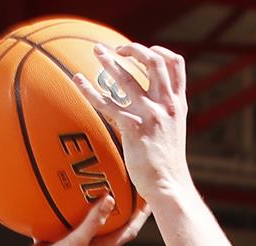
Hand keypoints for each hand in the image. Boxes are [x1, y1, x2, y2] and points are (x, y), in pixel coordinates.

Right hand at [1, 192, 148, 245]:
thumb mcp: (75, 245)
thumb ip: (91, 223)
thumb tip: (110, 200)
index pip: (127, 230)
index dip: (140, 215)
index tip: (149, 197)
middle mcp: (88, 245)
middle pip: (111, 223)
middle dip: (121, 205)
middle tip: (124, 183)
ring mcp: (71, 243)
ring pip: (86, 220)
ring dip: (92, 203)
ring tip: (93, 182)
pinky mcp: (54, 241)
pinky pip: (62, 220)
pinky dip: (63, 207)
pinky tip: (58, 193)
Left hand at [73, 44, 191, 199]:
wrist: (168, 185)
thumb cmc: (166, 164)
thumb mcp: (173, 132)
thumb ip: (164, 113)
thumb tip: (146, 104)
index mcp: (178, 104)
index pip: (176, 64)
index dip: (159, 50)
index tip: (144, 50)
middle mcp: (167, 105)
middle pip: (154, 62)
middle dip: (134, 50)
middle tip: (117, 49)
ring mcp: (151, 115)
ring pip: (128, 78)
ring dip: (110, 62)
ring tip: (96, 52)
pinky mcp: (134, 128)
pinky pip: (107, 103)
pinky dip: (90, 90)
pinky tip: (78, 82)